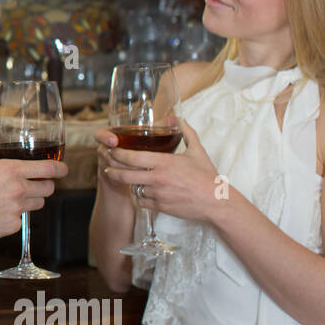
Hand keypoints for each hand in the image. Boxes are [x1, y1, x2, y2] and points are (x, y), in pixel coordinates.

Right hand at [0, 136, 67, 243]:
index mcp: (12, 170)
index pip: (49, 168)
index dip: (61, 168)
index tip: (63, 168)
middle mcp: (19, 190)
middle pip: (49, 188)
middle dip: (45, 184)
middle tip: (37, 182)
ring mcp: (17, 209)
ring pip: (38, 204)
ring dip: (33, 198)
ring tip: (18, 196)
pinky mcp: (12, 226)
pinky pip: (22, 218)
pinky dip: (16, 213)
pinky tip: (2, 210)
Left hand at [100, 120, 226, 223]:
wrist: (217, 202)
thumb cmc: (207, 176)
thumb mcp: (198, 151)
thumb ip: (186, 132)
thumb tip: (176, 117)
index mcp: (164, 163)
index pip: (132, 157)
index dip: (117, 154)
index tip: (111, 150)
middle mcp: (158, 178)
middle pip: (124, 175)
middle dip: (111, 170)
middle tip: (107, 166)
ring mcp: (158, 194)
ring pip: (132, 188)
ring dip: (127, 184)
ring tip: (122, 178)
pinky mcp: (160, 207)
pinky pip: (141, 202)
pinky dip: (139, 197)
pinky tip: (141, 192)